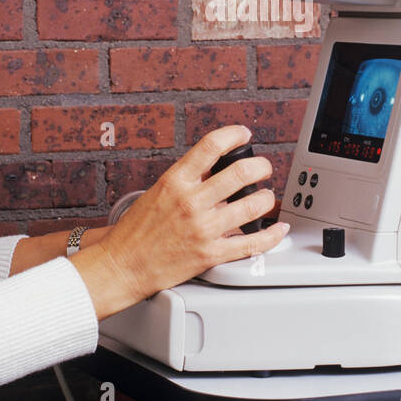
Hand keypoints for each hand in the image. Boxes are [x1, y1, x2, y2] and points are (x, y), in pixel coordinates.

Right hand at [68, 125, 288, 318]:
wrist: (122, 266)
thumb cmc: (136, 232)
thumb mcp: (157, 192)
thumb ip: (187, 179)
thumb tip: (213, 165)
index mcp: (175, 181)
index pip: (211, 145)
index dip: (234, 135)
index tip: (244, 135)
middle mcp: (191, 202)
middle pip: (241, 173)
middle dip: (261, 166)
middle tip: (264, 168)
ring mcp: (203, 229)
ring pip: (253, 206)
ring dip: (267, 198)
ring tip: (266, 197)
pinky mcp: (211, 255)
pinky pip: (252, 244)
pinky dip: (272, 235)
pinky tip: (277, 229)